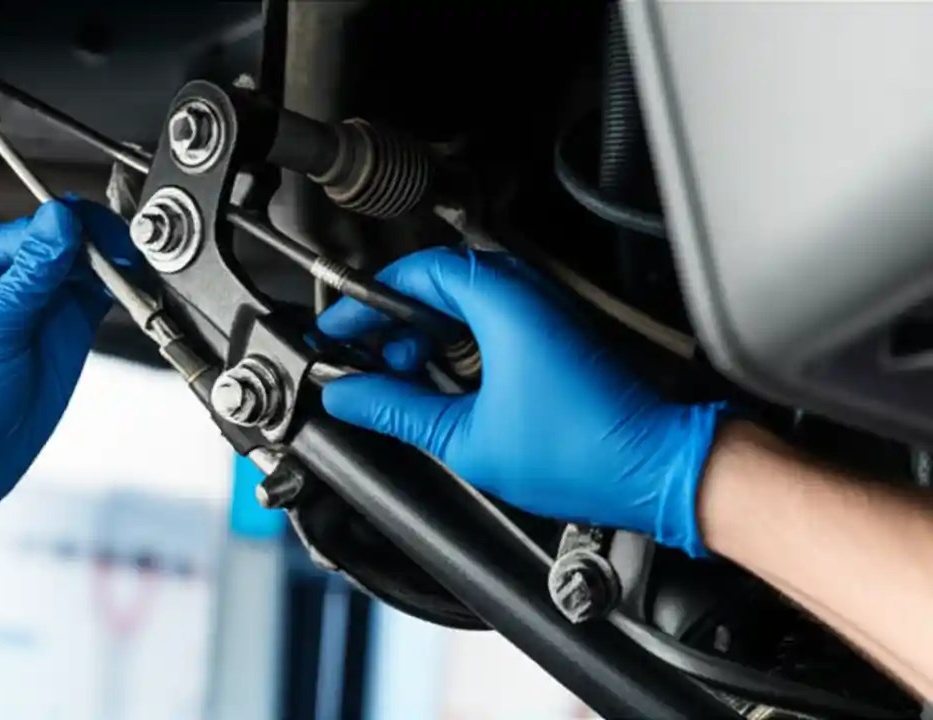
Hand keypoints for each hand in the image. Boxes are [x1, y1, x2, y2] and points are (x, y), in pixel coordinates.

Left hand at [0, 199, 135, 617]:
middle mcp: (12, 274)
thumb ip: (32, 272)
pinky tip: (135, 290)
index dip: (76, 230)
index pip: (38, 226)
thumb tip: (60, 216)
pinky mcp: (69, 325)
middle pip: (69, 236)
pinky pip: (101, 291)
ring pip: (89, 261)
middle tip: (129, 260)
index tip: (106, 246)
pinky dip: (122, 288)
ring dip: (116, 263)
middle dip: (102, 242)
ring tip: (137, 276)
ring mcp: (44, 299)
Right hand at [317, 247, 723, 556]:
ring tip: (398, 379)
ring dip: (420, 334)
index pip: (413, 275)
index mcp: (501, 303)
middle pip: (432, 284)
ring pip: (456, 302)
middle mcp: (524, 293)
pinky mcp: (548, 332)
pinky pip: (484, 319)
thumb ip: (396, 410)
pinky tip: (438, 382)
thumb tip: (349, 396)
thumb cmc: (580, 452)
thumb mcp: (464, 437)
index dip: (365, 303)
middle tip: (363, 363)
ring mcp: (538, 309)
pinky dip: (452, 343)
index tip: (337, 332)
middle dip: (389, 323)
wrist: (652, 467)